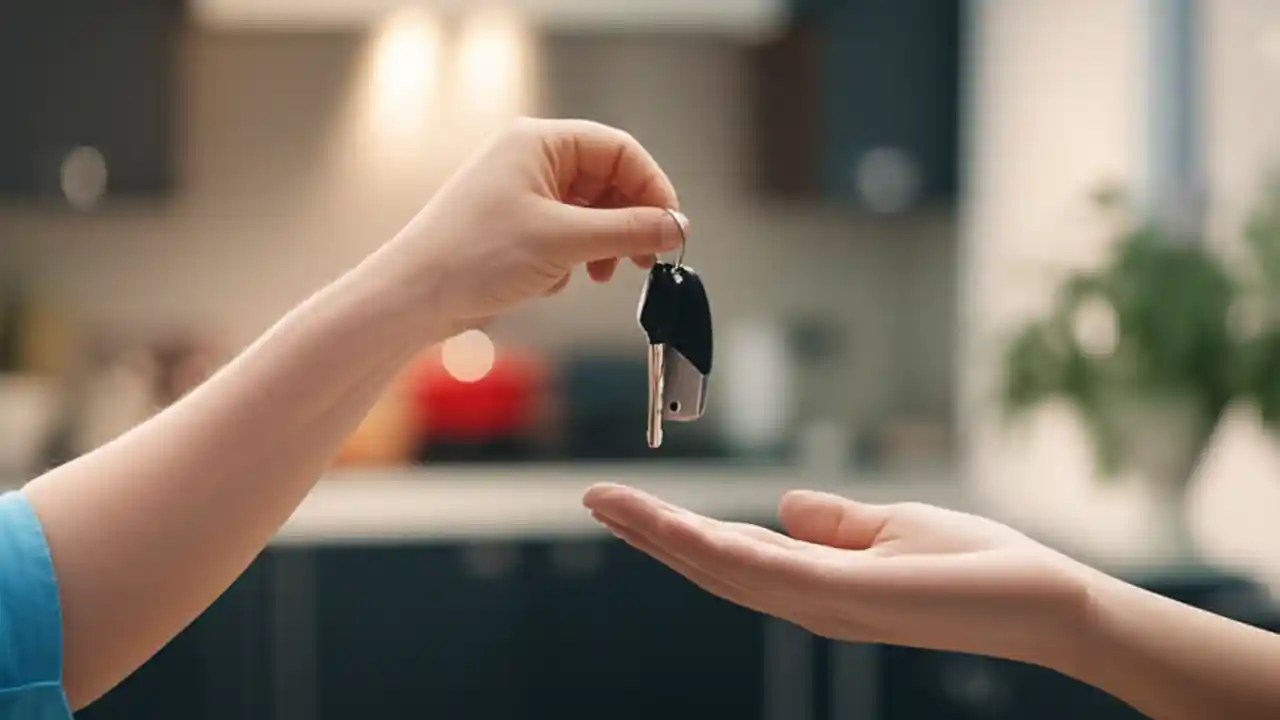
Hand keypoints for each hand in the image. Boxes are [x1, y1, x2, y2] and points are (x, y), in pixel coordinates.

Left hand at [359, 117, 686, 334]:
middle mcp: (530, 160)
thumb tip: (676, 227)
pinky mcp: (515, 228)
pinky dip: (572, 258)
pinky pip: (565, 235)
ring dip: (602, 245)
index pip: (618, 149)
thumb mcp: (564, 241)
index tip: (670, 227)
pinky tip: (554, 281)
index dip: (652, 187)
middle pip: (606, 181)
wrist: (414, 297)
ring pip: (588, 212)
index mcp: (539, 143)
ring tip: (601, 273)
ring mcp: (521, 194)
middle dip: (628, 222)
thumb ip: (628, 232)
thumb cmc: (474, 256)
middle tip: (646, 258)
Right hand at [583, 484, 1096, 672]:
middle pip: (711, 566)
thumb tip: (787, 506)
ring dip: (660, 538)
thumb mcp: (893, 528)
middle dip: (649, 535)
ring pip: (721, 569)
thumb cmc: (979, 567)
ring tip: (608, 504)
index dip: (675, 532)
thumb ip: (836, 523)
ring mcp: (823, 603)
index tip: (628, 503)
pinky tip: (671, 525)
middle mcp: (808, 600)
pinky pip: (764, 570)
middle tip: (594, 500)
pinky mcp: (847, 596)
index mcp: (817, 581)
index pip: (731, 555)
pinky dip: (709, 547)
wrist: (1045, 601)